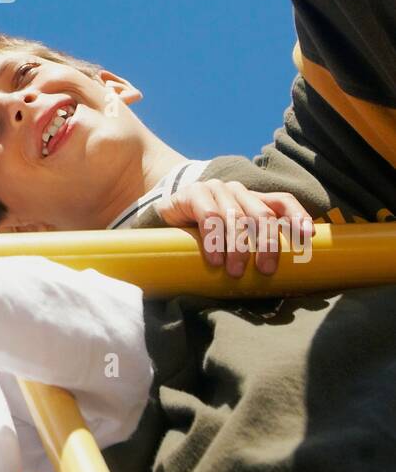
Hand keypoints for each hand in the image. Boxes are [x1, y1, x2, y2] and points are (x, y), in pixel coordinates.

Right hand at [155, 180, 314, 277]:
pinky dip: (214, 240)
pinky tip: (214, 259)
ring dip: (238, 247)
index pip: (283, 201)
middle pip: (262, 214)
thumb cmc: (205, 234)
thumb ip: (252, 249)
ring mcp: (216, 189)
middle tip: (265, 271)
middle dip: (267, 244)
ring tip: (234, 272)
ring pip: (236, 217)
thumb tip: (283, 282)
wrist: (165, 215)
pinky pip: (208, 216)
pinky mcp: (193, 193)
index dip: (298, 216)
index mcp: (253, 200)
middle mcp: (238, 191)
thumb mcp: (232, 238)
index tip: (307, 238)